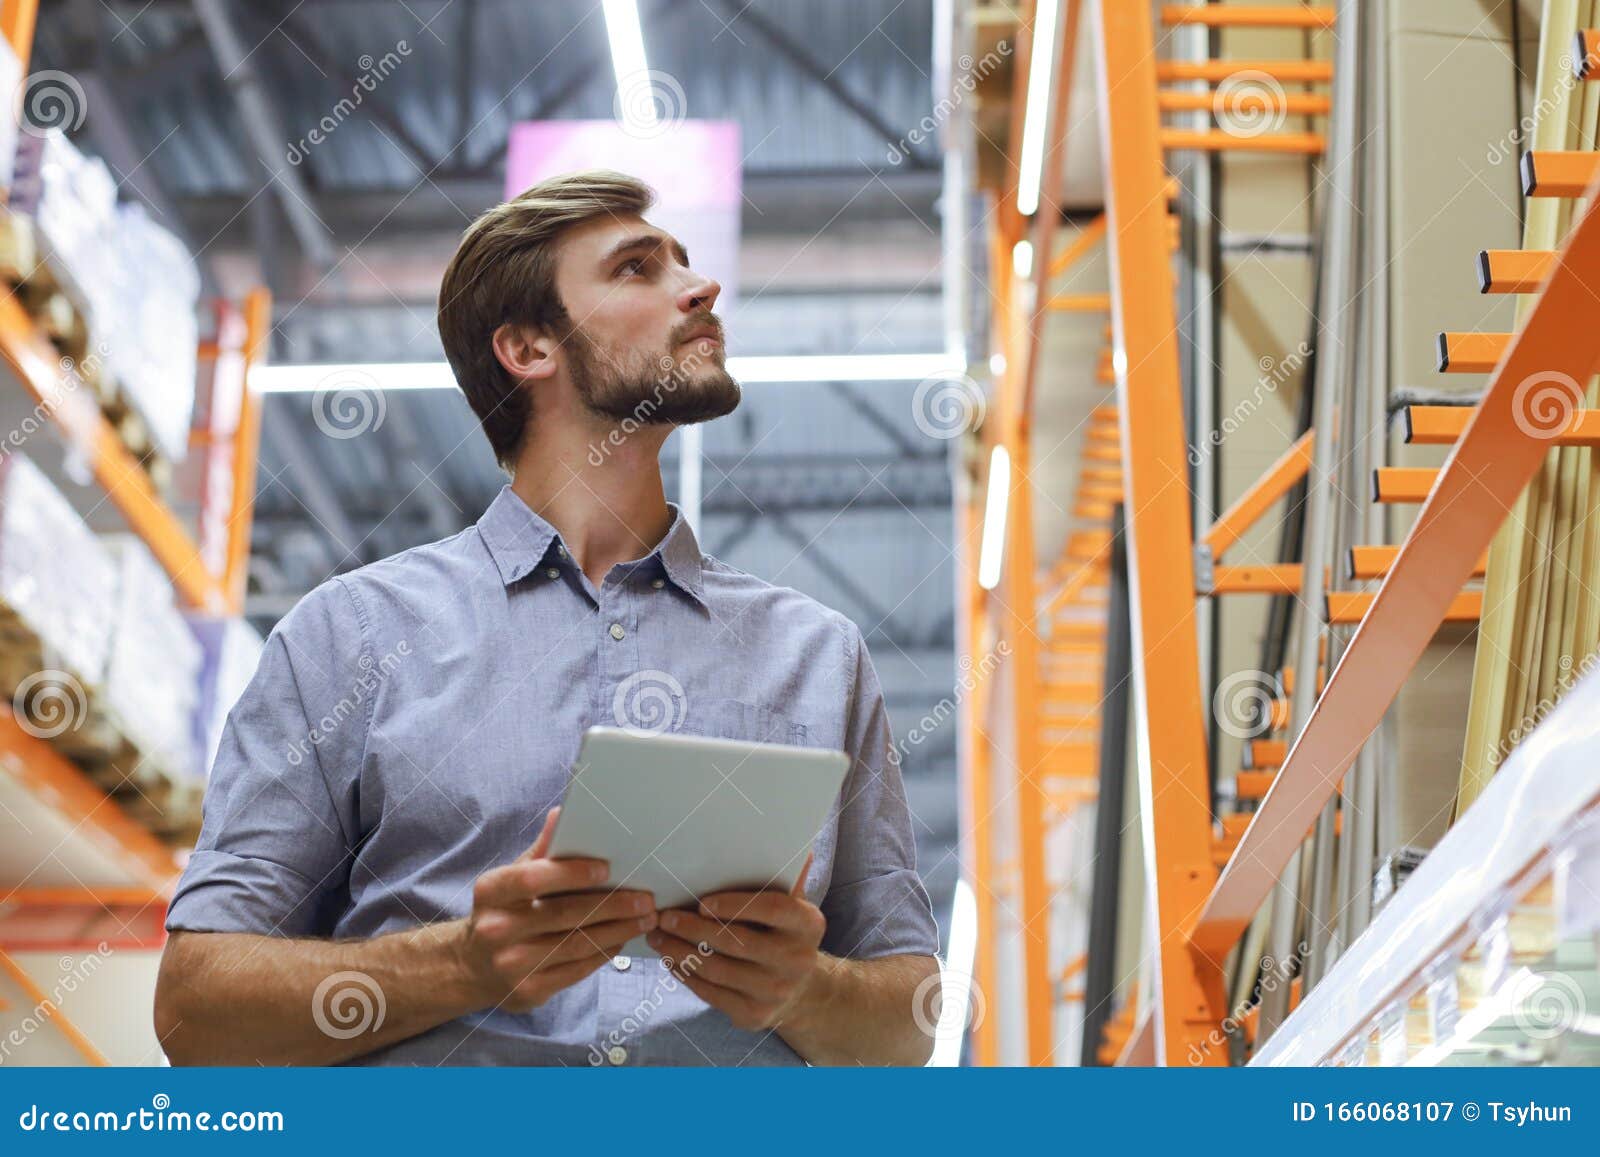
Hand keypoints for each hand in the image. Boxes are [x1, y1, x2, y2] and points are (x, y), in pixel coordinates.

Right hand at [458, 807, 656, 1012]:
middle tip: (645, 898)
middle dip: (612, 905)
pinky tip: (621, 939)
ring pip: (577, 944)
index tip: (606, 868)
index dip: (570, 873)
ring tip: (644, 918)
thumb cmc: (504, 911)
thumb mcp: (511, 878)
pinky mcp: (528, 991)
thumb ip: (540, 851)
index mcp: (491, 892)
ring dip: (618, 930)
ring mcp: (511, 964)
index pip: (532, 878)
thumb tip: (562, 814)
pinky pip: (577, 970)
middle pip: (564, 914)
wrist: (473, 966)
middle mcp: (496, 929)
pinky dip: (604, 953)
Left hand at [646, 854, 825, 1031]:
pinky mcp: (754, 1015)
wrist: (803, 990)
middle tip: (664, 916)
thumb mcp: (793, 906)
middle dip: (694, 929)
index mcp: (808, 924)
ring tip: (657, 937)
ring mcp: (776, 991)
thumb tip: (773, 835)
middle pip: (737, 942)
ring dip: (680, 952)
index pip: (771, 909)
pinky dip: (686, 975)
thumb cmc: (785, 934)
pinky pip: (711, 993)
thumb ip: (783, 876)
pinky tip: (670, 960)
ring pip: (717, 970)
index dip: (735, 905)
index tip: (702, 902)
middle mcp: (796, 959)